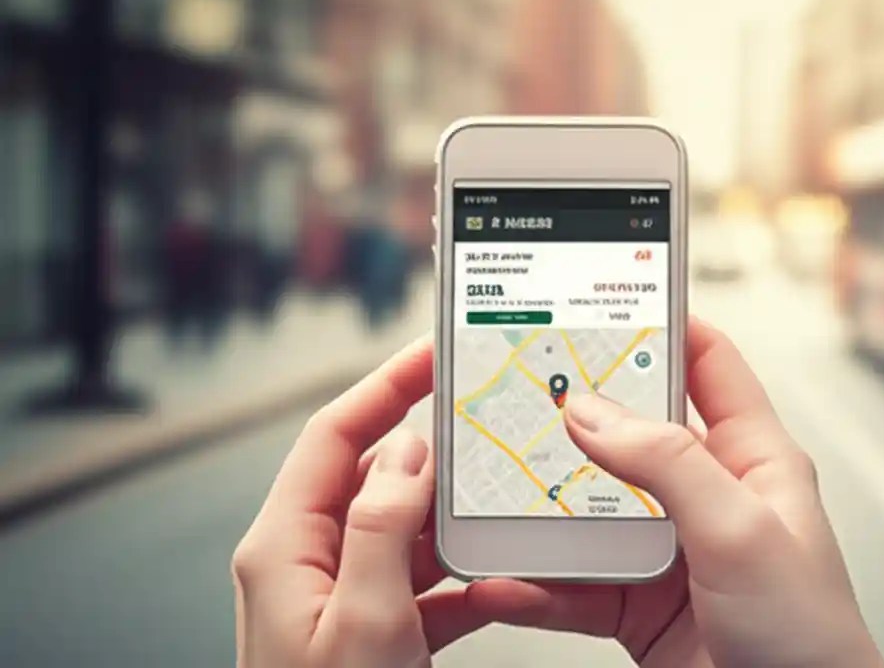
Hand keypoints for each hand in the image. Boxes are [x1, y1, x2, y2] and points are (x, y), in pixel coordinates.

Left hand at [232, 339, 500, 666]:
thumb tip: (408, 452)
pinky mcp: (368, 625)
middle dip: (434, 451)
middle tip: (489, 423)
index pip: (335, 437)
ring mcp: (337, 593)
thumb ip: (382, 530)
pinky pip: (417, 579)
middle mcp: (304, 559)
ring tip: (503, 496)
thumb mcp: (363, 627)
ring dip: (453, 516)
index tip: (434, 353)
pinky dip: (458, 575)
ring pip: (402, 526)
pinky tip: (496, 578)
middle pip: (373, 474)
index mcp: (283, 546)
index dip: (385, 386)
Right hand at [465, 319, 883, 666]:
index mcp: (752, 459)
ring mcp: (671, 552)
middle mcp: (709, 497)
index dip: (660, 325)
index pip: (708, 364)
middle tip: (516, 395)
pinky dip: (535, 585)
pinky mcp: (639, 607)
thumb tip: (595, 410)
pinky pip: (575, 584)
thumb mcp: (741, 532)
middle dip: (573, 420)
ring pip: (590, 511)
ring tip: (491, 492)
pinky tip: (504, 580)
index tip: (599, 302)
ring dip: (540, 508)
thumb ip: (668, 465)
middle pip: (630, 434)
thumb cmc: (811, 639)